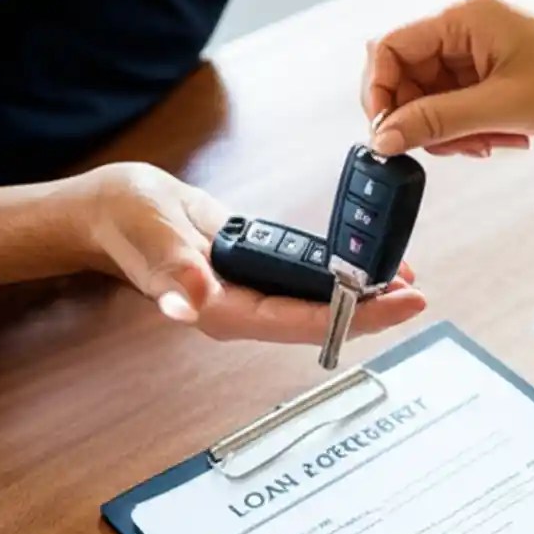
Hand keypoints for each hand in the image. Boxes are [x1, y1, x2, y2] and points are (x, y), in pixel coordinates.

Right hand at [80, 163, 427, 342]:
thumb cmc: (128, 221)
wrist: (117, 211)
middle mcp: (242, 311)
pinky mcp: (257, 275)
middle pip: (318, 322)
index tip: (397, 303)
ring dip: (361, 294)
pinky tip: (368, 265)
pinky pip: (306, 283)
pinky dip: (339, 274)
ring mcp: (251, 296)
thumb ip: (171, 269)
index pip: (299, 323)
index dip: (353, 316)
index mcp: (222, 311)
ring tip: (404, 279)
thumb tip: (190, 305)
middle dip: (369, 310)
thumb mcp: (149, 235)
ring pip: (316, 305)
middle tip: (416, 293)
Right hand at [363, 0, 533, 156]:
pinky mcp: (485, 71)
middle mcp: (462, 29)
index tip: (387, 134)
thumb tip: (384, 138)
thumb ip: (436, 122)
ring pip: (429, 97)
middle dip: (420, 119)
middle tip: (446, 148)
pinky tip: (497, 139)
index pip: (390, 49)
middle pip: (405, 77)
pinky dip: (467, 129)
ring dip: (448, 131)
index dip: (379, 92)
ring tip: (485, 145)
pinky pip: (454, 104)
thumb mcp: (500, 107)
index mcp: (462, 20)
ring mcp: (473, 51)